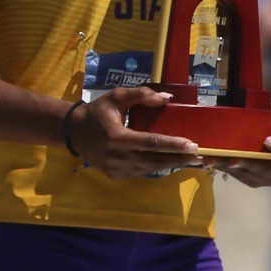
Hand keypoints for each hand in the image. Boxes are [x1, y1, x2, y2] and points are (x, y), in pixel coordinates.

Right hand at [69, 87, 201, 178]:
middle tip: (198, 156)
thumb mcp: (116, 97)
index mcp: (116, 137)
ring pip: (149, 169)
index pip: (151, 143)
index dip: (173, 145)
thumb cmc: (97, 112)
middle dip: (178, 159)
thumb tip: (167, 98)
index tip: (192, 145)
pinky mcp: (115, 175)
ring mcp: (115, 169)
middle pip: (154, 161)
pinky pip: (140, 172)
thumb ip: (141, 95)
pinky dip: (154, 167)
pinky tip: (165, 161)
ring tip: (186, 160)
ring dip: (169, 164)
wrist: (73, 132)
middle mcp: (117, 156)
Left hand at [204, 102, 270, 186]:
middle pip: (266, 171)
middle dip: (248, 165)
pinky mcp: (253, 181)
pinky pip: (238, 176)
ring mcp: (268, 179)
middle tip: (233, 160)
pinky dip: (224, 169)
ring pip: (248, 175)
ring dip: (229, 168)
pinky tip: (211, 162)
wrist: (265, 130)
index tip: (267, 140)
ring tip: (213, 161)